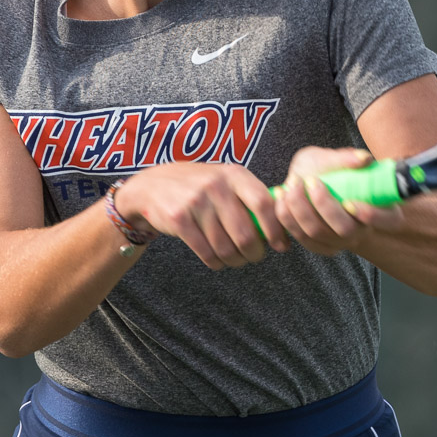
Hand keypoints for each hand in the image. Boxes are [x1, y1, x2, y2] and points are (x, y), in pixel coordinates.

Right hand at [114, 162, 285, 269]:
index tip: (280, 245)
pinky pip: (207, 252)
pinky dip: (216, 262)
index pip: (264, 204)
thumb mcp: (226, 180)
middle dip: (254, 253)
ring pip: (226, 247)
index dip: (275, 229)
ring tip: (235, 259)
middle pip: (246, 233)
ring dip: (234, 260)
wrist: (152, 185)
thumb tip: (284, 226)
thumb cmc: (200, 187)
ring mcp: (196, 202)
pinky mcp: (179, 220)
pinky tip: (218, 260)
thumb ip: (251, 198)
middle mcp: (216, 186)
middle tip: (254, 257)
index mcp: (234, 175)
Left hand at [274, 147, 403, 256]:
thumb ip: (347, 158)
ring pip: (319, 233)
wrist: (306, 179)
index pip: (388, 220)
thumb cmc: (327, 169)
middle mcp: (362, 229)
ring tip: (292, 184)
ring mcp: (339, 241)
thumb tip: (362, 159)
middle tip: (311, 181)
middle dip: (324, 206)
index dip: (372, 216)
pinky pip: (300, 236)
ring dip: (300, 208)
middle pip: (346, 230)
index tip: (350, 201)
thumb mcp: (335, 157)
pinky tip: (282, 196)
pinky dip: (287, 216)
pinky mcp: (317, 245)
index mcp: (380, 208)